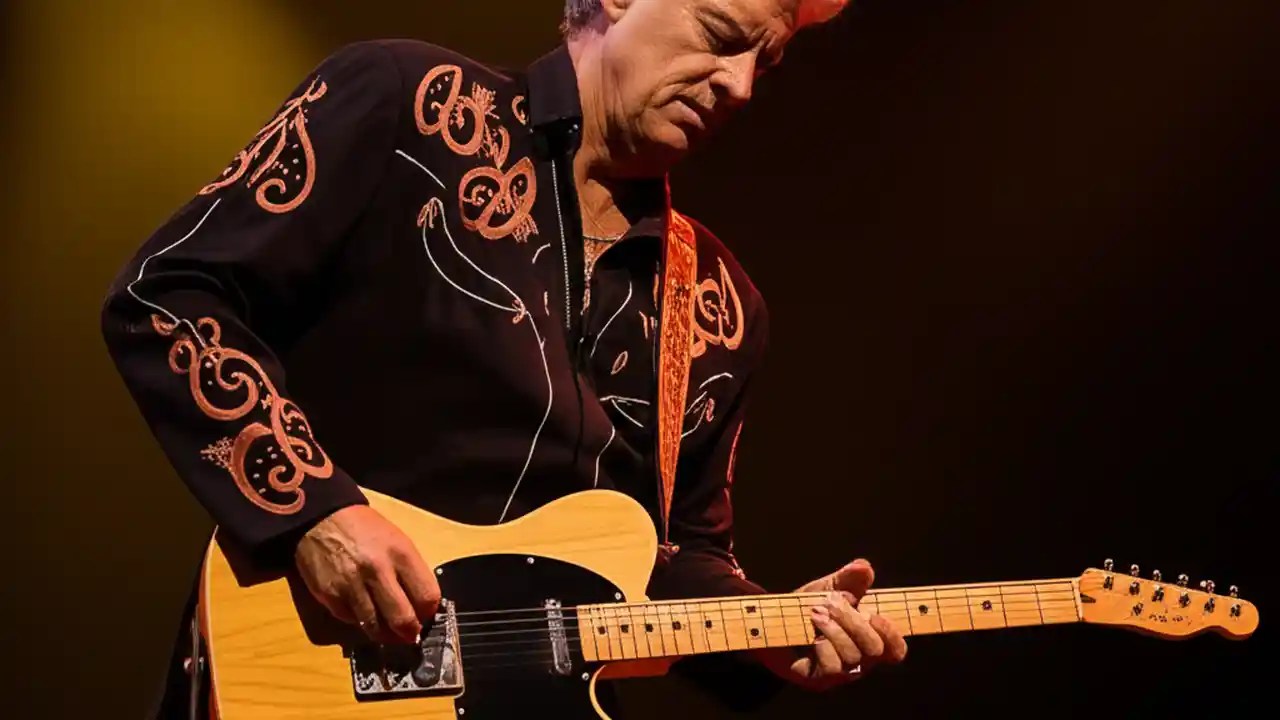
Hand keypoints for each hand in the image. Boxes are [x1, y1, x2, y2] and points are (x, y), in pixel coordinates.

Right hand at [294, 505, 440, 644]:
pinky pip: (352, 621)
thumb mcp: (398, 541)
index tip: (426, 615)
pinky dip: (360, 622)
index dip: (429, 612)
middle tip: (410, 634)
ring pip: (376, 627)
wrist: (322, 518)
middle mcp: (378, 571)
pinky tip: (365, 616)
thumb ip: (411, 572)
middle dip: (410, 632)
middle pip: (403, 619)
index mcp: (401, 554)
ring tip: (390, 633)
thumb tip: (421, 604)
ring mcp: (353, 586)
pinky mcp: (331, 596)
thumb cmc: (366, 529)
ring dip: (386, 635)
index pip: (427, 597)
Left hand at [759, 559, 906, 689]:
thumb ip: (849, 579)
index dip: (891, 634)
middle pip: (875, 649)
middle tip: (834, 605)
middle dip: (855, 623)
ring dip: (834, 629)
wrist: (772, 621)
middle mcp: (859, 660)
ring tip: (815, 614)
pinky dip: (823, 645)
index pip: (896, 649)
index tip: (873, 614)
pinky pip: (832, 667)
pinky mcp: (819, 679)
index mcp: (868, 639)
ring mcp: (840, 673)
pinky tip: (810, 634)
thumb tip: (865, 567)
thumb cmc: (806, 606)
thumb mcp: (829, 588)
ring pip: (852, 656)